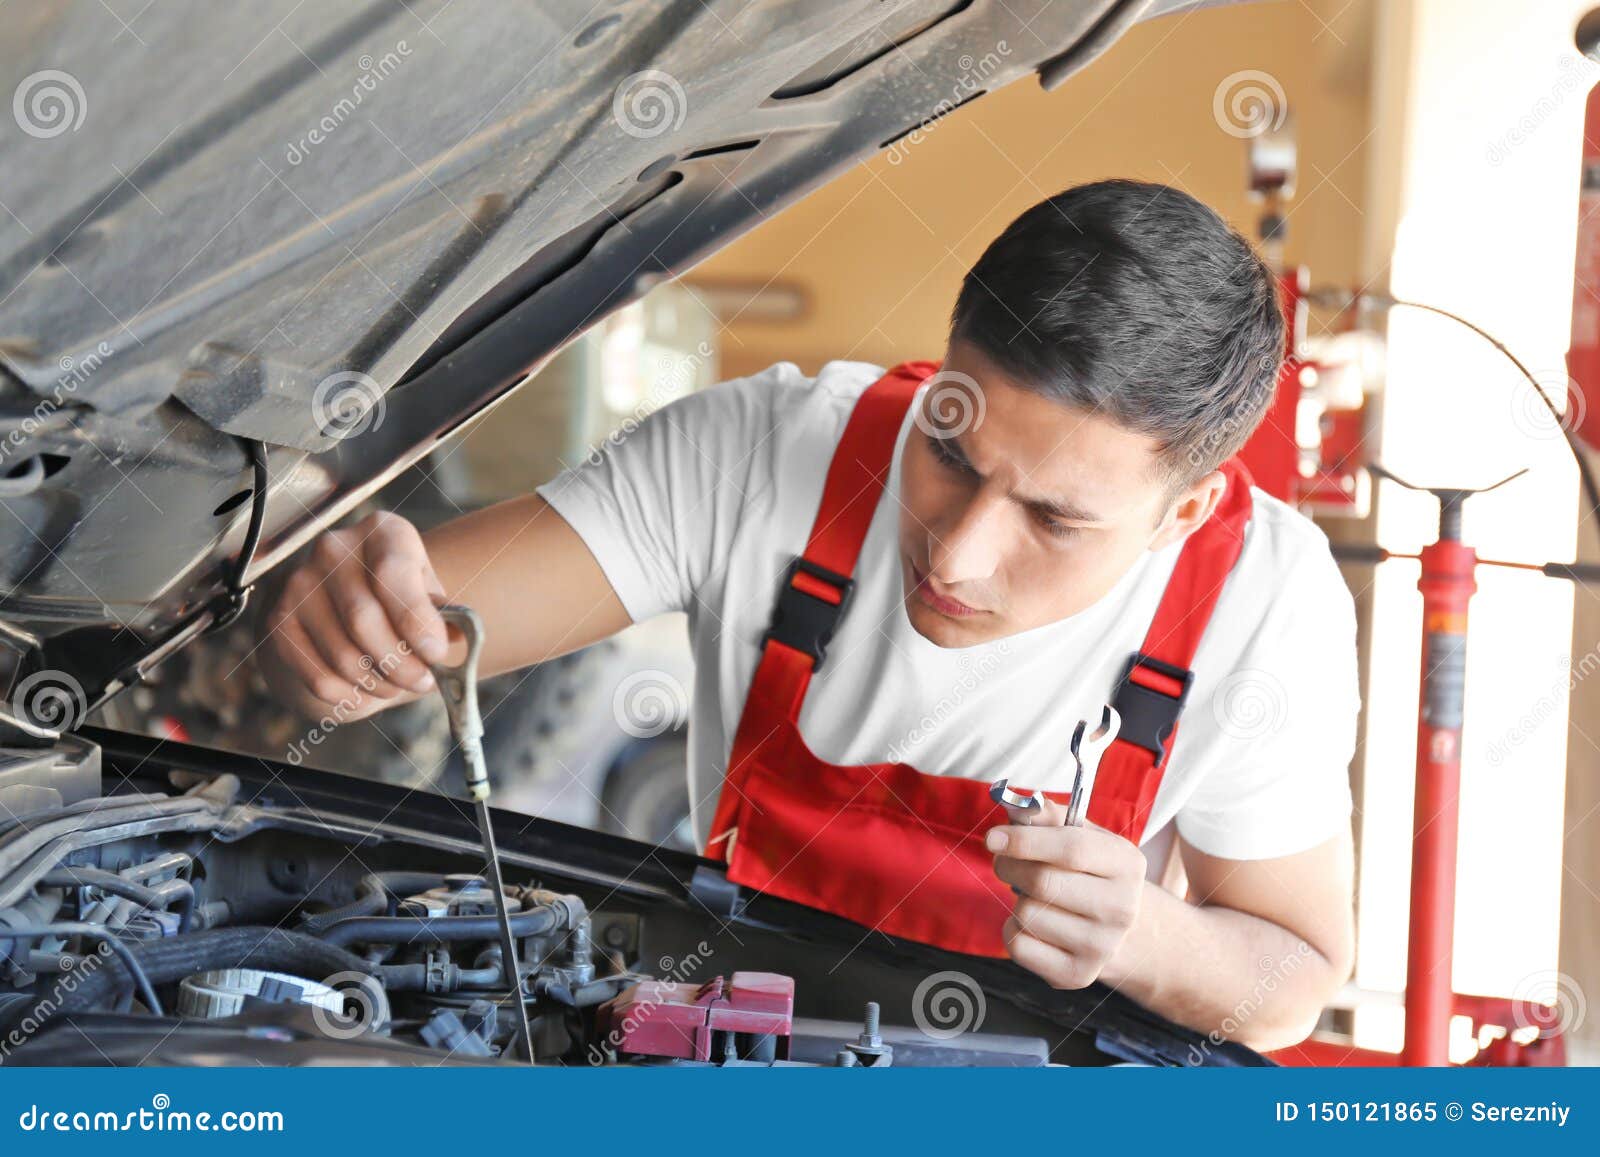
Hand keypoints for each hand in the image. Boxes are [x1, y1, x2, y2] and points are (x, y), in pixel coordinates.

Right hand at [258, 511, 450, 718]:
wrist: (346, 604)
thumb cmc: (400, 598)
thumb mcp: (428, 594)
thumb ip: (443, 614)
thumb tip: (455, 637)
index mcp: (381, 532)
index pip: (392, 573)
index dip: (416, 620)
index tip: (437, 653)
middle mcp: (334, 549)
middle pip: (363, 620)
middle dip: (401, 663)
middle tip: (424, 681)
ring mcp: (299, 584)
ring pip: (342, 655)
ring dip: (379, 683)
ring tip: (399, 685)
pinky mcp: (279, 621)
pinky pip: (318, 676)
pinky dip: (350, 695)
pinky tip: (368, 691)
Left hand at [988, 821, 1146, 989]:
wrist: (1123, 929)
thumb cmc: (1091, 872)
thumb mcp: (1084, 836)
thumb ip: (1050, 818)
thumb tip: (1014, 806)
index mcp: (1126, 864)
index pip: (1072, 849)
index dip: (1026, 841)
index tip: (993, 837)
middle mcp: (1121, 908)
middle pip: (1043, 882)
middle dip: (1010, 867)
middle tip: (1004, 861)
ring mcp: (1102, 946)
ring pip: (1027, 914)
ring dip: (1016, 899)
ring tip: (1032, 895)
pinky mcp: (1077, 975)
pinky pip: (1019, 946)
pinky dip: (1013, 930)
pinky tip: (1034, 923)